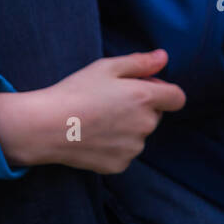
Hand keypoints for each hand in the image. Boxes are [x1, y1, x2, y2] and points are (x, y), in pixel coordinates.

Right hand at [0, 50, 185, 173]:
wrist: (46, 127)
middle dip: (141, 108)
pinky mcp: (120, 165)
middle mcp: (145, 125)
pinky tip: (94, 137)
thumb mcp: (106, 67)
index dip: (163, 91)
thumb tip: (164, 57)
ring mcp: (133, 148)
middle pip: (155, 115)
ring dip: (128, 128)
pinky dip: (115, 146)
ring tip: (98, 120)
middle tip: (111, 102)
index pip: (177, 97)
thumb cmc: (75, 91)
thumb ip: (140, 62)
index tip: (142, 88)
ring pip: (140, 135)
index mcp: (145, 98)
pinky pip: (125, 153)